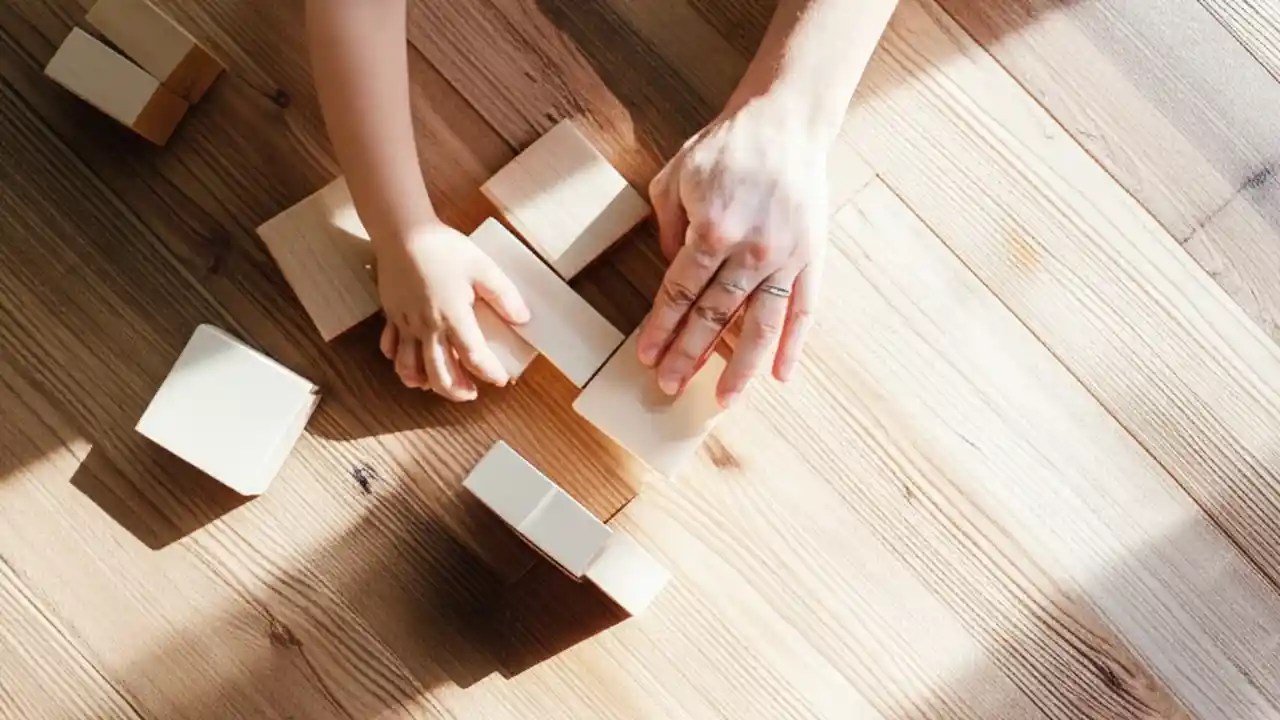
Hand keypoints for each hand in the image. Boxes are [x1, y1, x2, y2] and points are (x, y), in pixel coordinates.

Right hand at [375, 222, 529, 400]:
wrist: (402, 232)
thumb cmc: (443, 247)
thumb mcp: (482, 267)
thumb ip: (504, 295)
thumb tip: (523, 318)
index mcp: (452, 316)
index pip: (473, 357)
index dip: (489, 372)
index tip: (500, 379)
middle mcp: (427, 326)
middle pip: (439, 374)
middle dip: (457, 391)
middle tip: (472, 392)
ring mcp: (405, 324)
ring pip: (409, 368)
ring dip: (425, 383)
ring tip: (440, 385)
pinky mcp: (390, 315)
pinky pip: (390, 348)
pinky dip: (400, 362)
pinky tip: (412, 363)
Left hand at [637, 94, 829, 406]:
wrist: (785, 122)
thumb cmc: (725, 147)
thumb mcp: (675, 177)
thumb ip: (667, 229)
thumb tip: (671, 274)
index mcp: (713, 231)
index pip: (681, 294)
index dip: (661, 328)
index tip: (646, 356)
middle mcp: (752, 252)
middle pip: (715, 318)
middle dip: (689, 356)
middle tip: (669, 385)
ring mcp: (786, 259)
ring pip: (760, 327)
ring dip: (739, 368)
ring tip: (723, 400)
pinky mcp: (812, 258)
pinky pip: (804, 312)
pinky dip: (794, 347)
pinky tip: (781, 377)